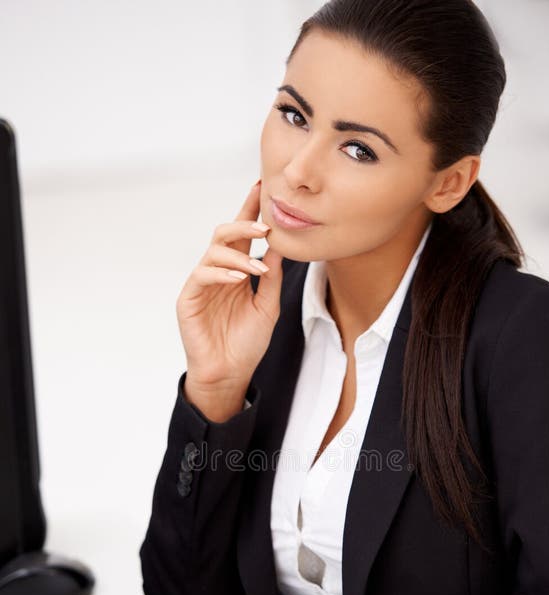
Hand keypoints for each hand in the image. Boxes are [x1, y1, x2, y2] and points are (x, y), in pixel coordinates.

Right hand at [176, 180, 283, 388]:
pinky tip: (238, 279)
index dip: (250, 211)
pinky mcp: (188, 299)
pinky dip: (221, 274)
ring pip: (214, 252)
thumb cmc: (246, 343)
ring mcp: (201, 284)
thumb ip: (272, 276)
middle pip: (225, 234)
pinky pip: (201, 275)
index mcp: (236, 271)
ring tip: (257, 268)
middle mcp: (218, 272)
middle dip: (244, 224)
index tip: (264, 188)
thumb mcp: (268, 307)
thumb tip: (281, 245)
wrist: (229, 374)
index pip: (243, 235)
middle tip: (265, 226)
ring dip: (238, 256)